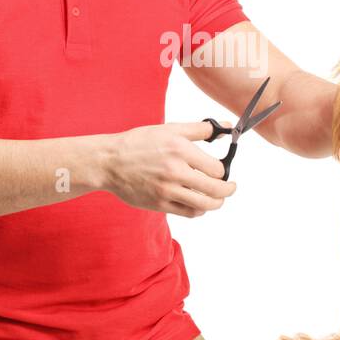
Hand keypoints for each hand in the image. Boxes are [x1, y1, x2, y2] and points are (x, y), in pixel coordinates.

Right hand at [103, 121, 236, 216]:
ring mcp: (167, 190)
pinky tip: (199, 204)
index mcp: (180, 150)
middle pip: (216, 189)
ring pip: (205, 205)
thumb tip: (224, 127)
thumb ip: (200, 129)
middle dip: (228, 189)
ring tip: (218, 198)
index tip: (222, 169)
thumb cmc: (139, 143)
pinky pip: (189, 212)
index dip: (224, 170)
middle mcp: (175, 171)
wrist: (109, 162)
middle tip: (230, 187)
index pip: (217, 168)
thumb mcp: (169, 129)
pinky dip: (199, 210)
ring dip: (217, 203)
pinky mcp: (160, 204)